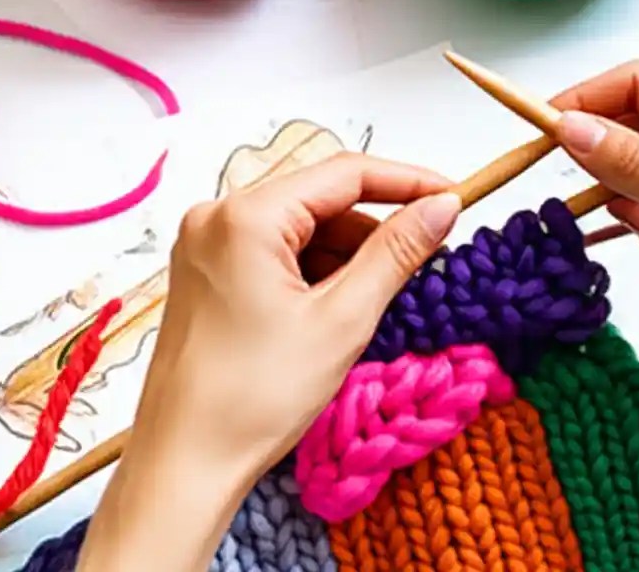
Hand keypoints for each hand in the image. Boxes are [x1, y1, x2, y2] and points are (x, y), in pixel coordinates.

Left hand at [133, 152, 460, 477]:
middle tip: (428, 255)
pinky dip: (315, 272)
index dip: (407, 182)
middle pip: (320, 198)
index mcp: (244, 218)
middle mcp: (215, 219)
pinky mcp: (207, 277)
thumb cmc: (251, 400)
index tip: (452, 197)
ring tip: (383, 297)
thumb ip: (396, 253)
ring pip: (300, 228)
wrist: (185, 465)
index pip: (344, 173)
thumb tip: (440, 206)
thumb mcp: (343, 320)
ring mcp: (206, 248)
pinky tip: (342, 308)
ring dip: (347, 254)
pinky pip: (275, 254)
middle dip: (377, 227)